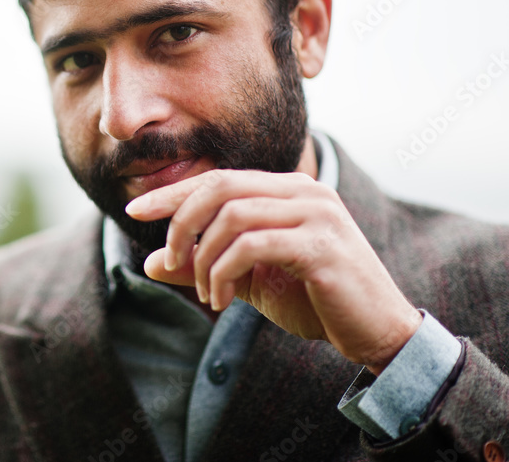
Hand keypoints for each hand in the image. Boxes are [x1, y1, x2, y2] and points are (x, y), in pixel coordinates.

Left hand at [125, 169, 422, 374]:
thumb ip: (203, 266)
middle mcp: (304, 191)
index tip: (134, 210)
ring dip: (203, 256)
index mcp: (288, 189)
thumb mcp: (248, 281)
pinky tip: (220, 300)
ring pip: (232, 216)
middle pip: (219, 186)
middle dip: (180, 220)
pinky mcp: (322, 244)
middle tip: (169, 259)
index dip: (172, 192)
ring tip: (205, 293)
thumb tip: (148, 263)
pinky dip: (223, 272)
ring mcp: (317, 214)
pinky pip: (251, 246)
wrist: (377, 332)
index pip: (218, 179)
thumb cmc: (314, 300)